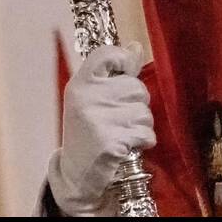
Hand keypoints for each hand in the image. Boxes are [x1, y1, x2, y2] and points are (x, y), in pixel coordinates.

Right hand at [47, 44, 155, 215]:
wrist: (76, 174)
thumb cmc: (87, 131)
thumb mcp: (92, 98)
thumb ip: (113, 74)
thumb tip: (136, 46)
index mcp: (80, 84)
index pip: (106, 53)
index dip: (124, 59)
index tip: (126, 72)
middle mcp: (86, 98)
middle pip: (135, 86)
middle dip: (137, 103)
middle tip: (120, 117)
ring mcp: (98, 121)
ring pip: (144, 111)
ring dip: (141, 124)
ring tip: (123, 132)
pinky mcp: (111, 143)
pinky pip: (146, 133)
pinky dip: (144, 141)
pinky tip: (129, 145)